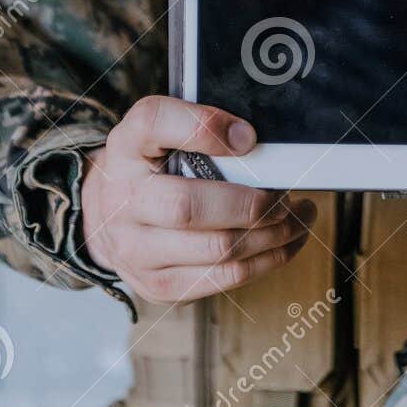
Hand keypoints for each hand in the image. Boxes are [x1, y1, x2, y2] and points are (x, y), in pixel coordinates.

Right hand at [80, 96, 314, 303]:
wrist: (106, 214)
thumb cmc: (148, 166)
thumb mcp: (160, 128)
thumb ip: (198, 121)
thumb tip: (248, 139)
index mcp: (126, 146)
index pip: (155, 123)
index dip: (204, 128)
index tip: (248, 137)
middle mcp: (123, 201)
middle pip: (190, 208)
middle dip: (253, 204)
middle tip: (287, 195)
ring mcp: (136, 251)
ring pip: (217, 250)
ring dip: (273, 235)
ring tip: (299, 218)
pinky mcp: (158, 285)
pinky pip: (223, 279)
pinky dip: (266, 261)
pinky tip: (285, 243)